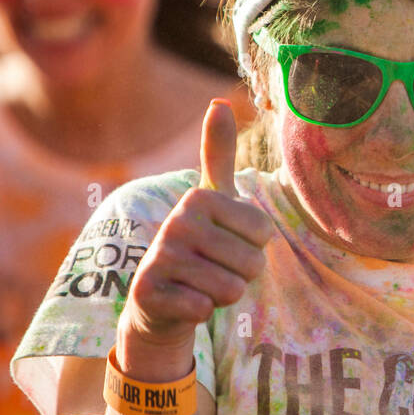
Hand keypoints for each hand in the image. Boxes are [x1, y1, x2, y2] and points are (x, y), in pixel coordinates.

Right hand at [117, 99, 274, 380]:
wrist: (159, 300)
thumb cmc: (199, 246)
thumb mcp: (214, 199)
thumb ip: (218, 153)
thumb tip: (218, 101)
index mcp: (200, 198)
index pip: (265, 232)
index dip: (254, 248)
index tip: (226, 244)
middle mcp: (176, 222)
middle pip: (251, 263)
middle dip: (241, 275)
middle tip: (214, 269)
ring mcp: (160, 257)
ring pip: (231, 289)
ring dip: (222, 295)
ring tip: (200, 284)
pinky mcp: (148, 293)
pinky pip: (204, 310)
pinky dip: (200, 313)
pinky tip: (183, 302)